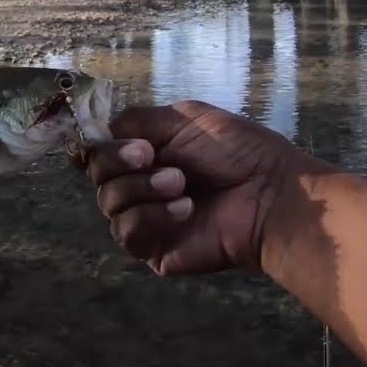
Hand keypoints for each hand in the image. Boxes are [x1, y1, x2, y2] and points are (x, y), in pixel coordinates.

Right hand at [82, 101, 325, 275]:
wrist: (270, 193)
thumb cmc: (237, 151)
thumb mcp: (185, 118)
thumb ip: (135, 120)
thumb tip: (96, 130)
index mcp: (144, 152)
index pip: (97, 149)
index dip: (98, 144)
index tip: (118, 137)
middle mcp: (138, 184)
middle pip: (96, 174)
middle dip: (119, 161)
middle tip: (152, 156)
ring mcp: (144, 218)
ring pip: (107, 202)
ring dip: (141, 188)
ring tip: (181, 184)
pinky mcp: (152, 248)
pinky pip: (127, 232)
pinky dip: (152, 216)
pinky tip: (185, 210)